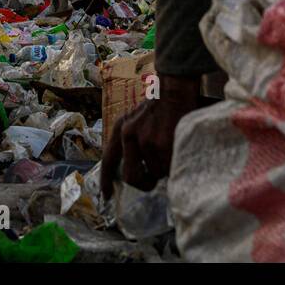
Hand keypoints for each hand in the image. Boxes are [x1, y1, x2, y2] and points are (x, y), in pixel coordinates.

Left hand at [101, 72, 199, 197]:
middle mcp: (128, 135)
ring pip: (154, 173)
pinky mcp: (160, 145)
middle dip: (143, 183)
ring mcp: (144, 141)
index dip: (106, 180)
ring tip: (171, 153)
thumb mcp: (138, 118)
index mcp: (121, 128)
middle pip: (131, 177)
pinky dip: (173, 166)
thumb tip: (138, 168)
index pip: (109, 159)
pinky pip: (167, 168)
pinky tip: (178, 151)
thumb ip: (134, 139)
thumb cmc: (161, 104)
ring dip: (163, 169)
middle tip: (152, 181)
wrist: (176, 89)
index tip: (106, 195)